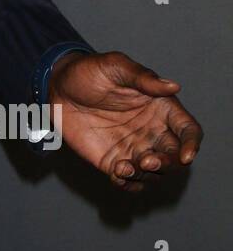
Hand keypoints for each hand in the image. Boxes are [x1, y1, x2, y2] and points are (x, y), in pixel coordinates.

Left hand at [48, 50, 202, 190]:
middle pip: (174, 156)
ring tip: (125, 166)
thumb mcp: (115, 66)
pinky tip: (117, 173)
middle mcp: (153, 131)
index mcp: (161, 108)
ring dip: (147, 175)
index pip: (188, 130)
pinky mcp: (113, 161)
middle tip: (148, 161)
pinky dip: (129, 183)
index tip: (186, 156)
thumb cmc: (89, 71)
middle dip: (167, 164)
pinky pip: (129, 180)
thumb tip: (174, 86)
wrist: (58, 87)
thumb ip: (143, 78)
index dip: (192, 144)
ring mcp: (134, 148)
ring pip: (154, 172)